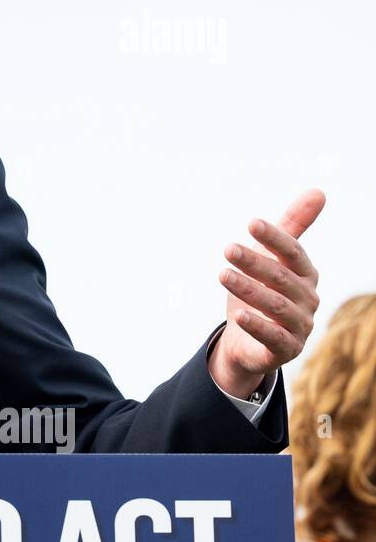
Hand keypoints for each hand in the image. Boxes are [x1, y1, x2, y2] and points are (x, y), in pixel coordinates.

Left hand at [210, 189, 324, 396]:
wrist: (249, 342)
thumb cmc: (262, 292)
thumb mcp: (272, 259)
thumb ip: (291, 227)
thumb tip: (319, 191)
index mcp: (305, 275)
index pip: (293, 253)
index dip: (275, 238)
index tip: (251, 224)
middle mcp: (307, 300)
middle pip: (280, 278)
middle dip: (254, 263)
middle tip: (228, 249)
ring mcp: (299, 326)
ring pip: (275, 306)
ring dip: (248, 290)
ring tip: (222, 275)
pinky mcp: (286, 350)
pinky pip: (273, 337)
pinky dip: (257, 325)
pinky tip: (238, 315)